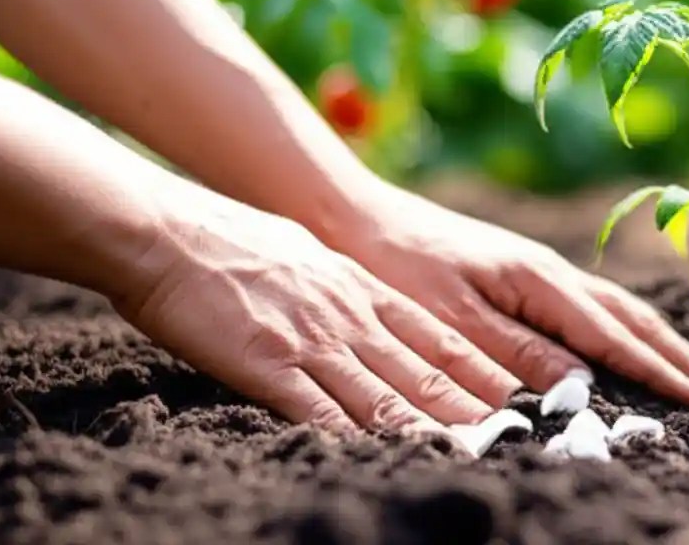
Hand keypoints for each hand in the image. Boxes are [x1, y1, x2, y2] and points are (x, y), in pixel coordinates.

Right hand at [119, 187, 511, 434]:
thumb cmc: (231, 241)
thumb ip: (342, 285)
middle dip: (472, 407)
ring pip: (385, 395)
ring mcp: (312, 340)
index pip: (438, 337)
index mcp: (360, 289)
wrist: (171, 232)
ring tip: (470, 452)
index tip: (517, 394)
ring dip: (429, 428)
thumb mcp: (307, 253)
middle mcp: (349, 315)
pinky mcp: (270, 364)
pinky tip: (381, 456)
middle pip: (424, 371)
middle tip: (515, 433)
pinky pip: (320, 409)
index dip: (480, 370)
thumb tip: (362, 302)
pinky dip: (355, 436)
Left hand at [339, 184, 688, 405]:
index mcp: (536, 280)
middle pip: (627, 317)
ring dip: (657, 339)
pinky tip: (627, 334)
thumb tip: (580, 382)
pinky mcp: (519, 272)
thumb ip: (514, 349)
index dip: (655, 368)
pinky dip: (623, 324)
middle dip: (674, 355)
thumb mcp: (451, 315)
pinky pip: (590, 302)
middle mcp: (547, 271)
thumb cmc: (397, 266)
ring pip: (614, 307)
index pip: (610, 333)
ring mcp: (537, 269)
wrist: (357, 216)